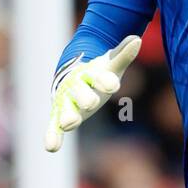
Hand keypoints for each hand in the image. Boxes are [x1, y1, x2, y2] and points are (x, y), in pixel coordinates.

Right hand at [44, 35, 140, 152]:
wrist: (71, 77)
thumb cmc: (97, 72)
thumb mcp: (110, 65)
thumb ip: (123, 55)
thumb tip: (137, 39)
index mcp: (89, 74)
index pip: (98, 77)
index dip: (105, 80)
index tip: (113, 86)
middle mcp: (75, 87)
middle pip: (80, 92)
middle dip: (85, 97)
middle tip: (91, 102)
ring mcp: (66, 101)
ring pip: (66, 109)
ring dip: (68, 116)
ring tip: (69, 123)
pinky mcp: (59, 115)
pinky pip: (54, 126)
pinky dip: (52, 136)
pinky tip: (50, 148)